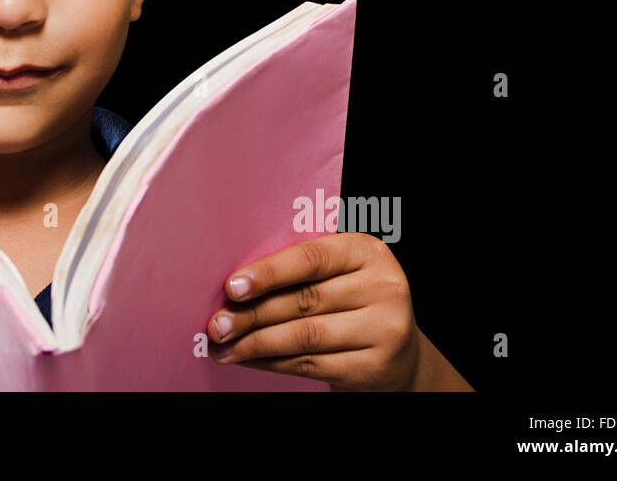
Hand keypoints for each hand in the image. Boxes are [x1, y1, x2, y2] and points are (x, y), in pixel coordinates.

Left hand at [206, 232, 421, 390]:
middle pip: (303, 300)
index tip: (232, 287)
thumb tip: (235, 284)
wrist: (398, 349)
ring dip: (256, 343)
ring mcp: (384, 329)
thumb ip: (299, 269)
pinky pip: (312, 364)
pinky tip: (250, 359)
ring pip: (304, 336)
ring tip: (225, 346)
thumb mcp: (338, 272)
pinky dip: (273, 362)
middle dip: (252, 314)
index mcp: (367, 251)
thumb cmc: (352, 298)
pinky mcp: (375, 366)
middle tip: (218, 324)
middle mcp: (383, 287)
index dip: (268, 272)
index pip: (311, 258)